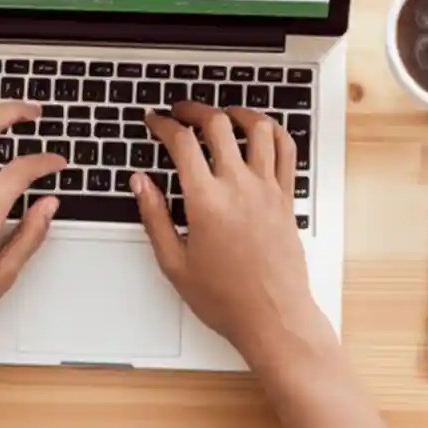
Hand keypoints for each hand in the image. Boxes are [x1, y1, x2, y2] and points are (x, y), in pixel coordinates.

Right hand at [132, 102, 335, 366]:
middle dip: (194, 110)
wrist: (273, 317)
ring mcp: (267, 190)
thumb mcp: (174, 262)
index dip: (163, 124)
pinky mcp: (286, 199)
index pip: (181, 143)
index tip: (154, 121)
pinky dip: (273, 132)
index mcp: (206, 202)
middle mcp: (239, 187)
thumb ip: (154, 217)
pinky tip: (262, 132)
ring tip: (222, 113)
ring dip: (237, 112)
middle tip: (181, 111)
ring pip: (257, 128)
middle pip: (217, 124)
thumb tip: (141, 184)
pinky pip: (286, 151)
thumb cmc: (226, 299)